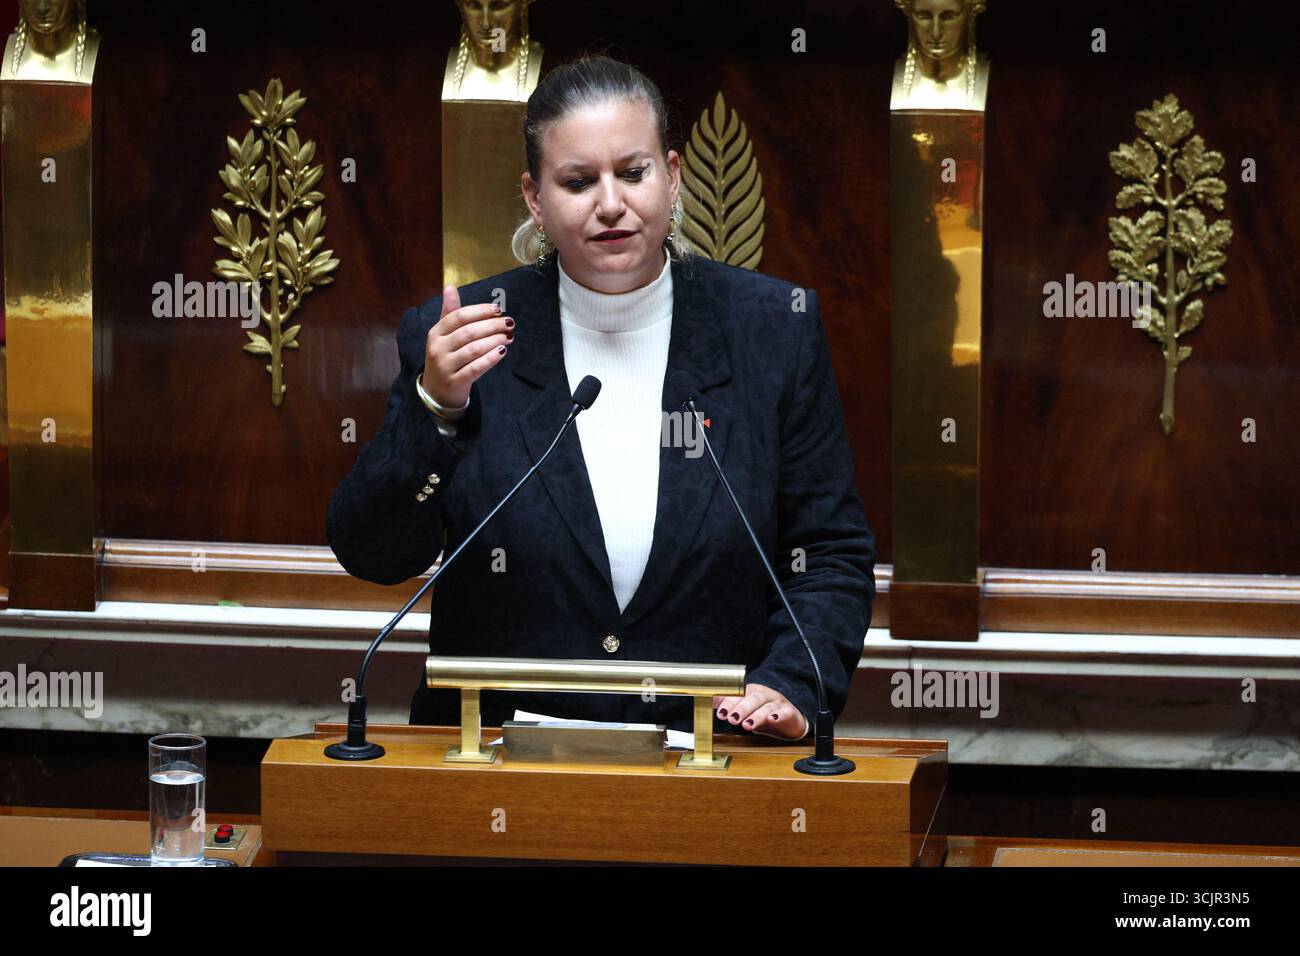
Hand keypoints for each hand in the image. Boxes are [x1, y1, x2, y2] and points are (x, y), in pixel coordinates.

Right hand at [420, 284, 513, 407]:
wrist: (436, 392)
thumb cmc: (445, 357)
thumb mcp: (443, 335)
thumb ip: (450, 312)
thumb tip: (450, 287)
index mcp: (436, 332)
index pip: (459, 316)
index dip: (480, 311)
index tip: (498, 309)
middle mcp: (438, 348)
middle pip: (468, 332)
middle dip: (492, 326)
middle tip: (509, 323)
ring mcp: (445, 366)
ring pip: (473, 349)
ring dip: (494, 341)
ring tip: (508, 337)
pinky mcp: (455, 382)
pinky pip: (475, 368)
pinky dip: (490, 359)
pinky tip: (502, 351)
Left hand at [714, 683, 808, 740]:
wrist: (788, 719)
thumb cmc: (763, 713)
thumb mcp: (744, 709)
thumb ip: (728, 704)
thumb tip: (709, 699)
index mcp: (751, 692)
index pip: (739, 695)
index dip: (729, 703)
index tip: (720, 713)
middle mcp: (764, 695)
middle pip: (753, 698)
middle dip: (741, 708)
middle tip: (732, 719)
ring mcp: (777, 703)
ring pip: (768, 707)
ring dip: (757, 715)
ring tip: (747, 725)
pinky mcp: (789, 713)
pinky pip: (785, 712)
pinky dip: (779, 715)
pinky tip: (773, 719)